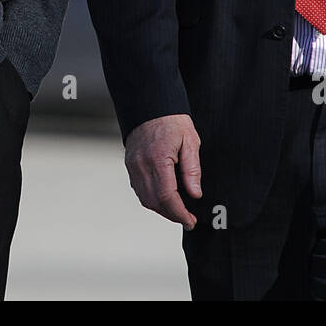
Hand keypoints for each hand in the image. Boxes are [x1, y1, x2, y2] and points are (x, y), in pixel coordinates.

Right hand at [124, 114, 201, 229]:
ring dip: (161, 210)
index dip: (179, 213)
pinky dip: (151, 199)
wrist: (150, 104)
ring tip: (177, 211)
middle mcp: (142, 165)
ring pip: (145, 199)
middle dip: (172, 215)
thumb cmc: (171, 120)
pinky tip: (163, 199)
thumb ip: (192, 170)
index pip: (167, 196)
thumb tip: (195, 194)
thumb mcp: (190, 141)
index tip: (190, 221)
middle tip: (187, 219)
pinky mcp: (130, 165)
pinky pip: (139, 189)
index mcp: (158, 159)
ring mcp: (133, 166)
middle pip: (154, 202)